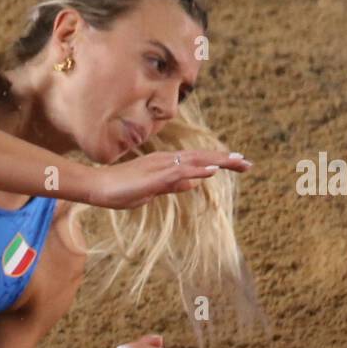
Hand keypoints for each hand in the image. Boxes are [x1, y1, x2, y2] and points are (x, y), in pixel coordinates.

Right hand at [87, 150, 250, 210]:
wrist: (97, 188)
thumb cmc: (120, 190)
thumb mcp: (152, 190)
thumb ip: (172, 186)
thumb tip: (193, 183)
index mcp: (166, 164)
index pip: (198, 160)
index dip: (218, 161)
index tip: (239, 164)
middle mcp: (166, 160)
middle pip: (202, 156)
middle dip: (226, 159)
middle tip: (248, 163)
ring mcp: (160, 166)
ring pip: (195, 160)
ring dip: (218, 160)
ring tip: (238, 162)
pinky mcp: (154, 176)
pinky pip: (180, 171)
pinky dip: (199, 169)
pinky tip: (213, 170)